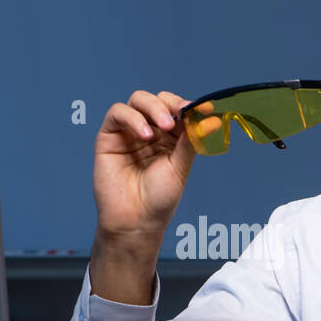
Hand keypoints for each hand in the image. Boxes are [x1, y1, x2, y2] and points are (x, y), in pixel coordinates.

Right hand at [94, 90, 212, 239]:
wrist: (136, 220)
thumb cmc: (159, 198)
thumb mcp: (180, 166)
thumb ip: (191, 140)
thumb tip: (211, 119)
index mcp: (170, 138)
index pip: (177, 110)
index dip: (187, 106)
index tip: (202, 109)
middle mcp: (149, 131)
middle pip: (158, 100)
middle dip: (170, 104)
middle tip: (180, 116)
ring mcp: (129, 132)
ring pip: (138, 100)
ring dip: (153, 107)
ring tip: (164, 126)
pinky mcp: (109, 136)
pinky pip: (117, 113)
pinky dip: (132, 117)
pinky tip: (144, 134)